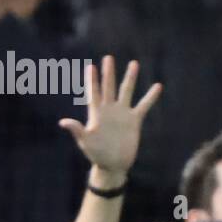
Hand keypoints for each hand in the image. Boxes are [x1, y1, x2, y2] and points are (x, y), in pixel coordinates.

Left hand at [59, 54, 161, 183]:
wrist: (113, 164)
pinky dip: (150, 97)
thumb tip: (63, 122)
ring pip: (127, 91)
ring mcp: (122, 113)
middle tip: (109, 58)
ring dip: (130, 78)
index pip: (94, 92)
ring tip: (134, 64)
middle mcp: (109, 110)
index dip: (92, 80)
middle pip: (109, 87)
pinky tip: (157, 86)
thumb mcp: (86, 142)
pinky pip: (144, 105)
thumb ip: (77, 130)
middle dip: (109, 73)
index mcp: (96, 113)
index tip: (91, 67)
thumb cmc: (97, 154)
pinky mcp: (134, 120)